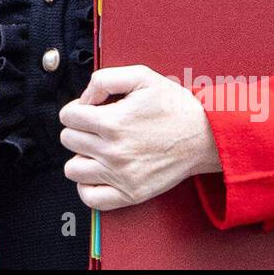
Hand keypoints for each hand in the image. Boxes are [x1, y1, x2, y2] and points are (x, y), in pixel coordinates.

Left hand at [58, 64, 222, 210]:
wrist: (205, 136)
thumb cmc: (175, 106)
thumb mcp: (142, 77)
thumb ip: (105, 79)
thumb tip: (84, 98)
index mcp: (112, 122)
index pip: (67, 117)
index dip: (77, 109)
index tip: (90, 110)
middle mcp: (113, 151)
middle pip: (68, 140)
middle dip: (79, 129)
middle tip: (97, 127)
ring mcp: (121, 175)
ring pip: (73, 169)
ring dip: (81, 156)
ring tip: (97, 149)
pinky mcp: (130, 193)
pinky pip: (90, 198)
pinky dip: (87, 186)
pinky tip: (98, 172)